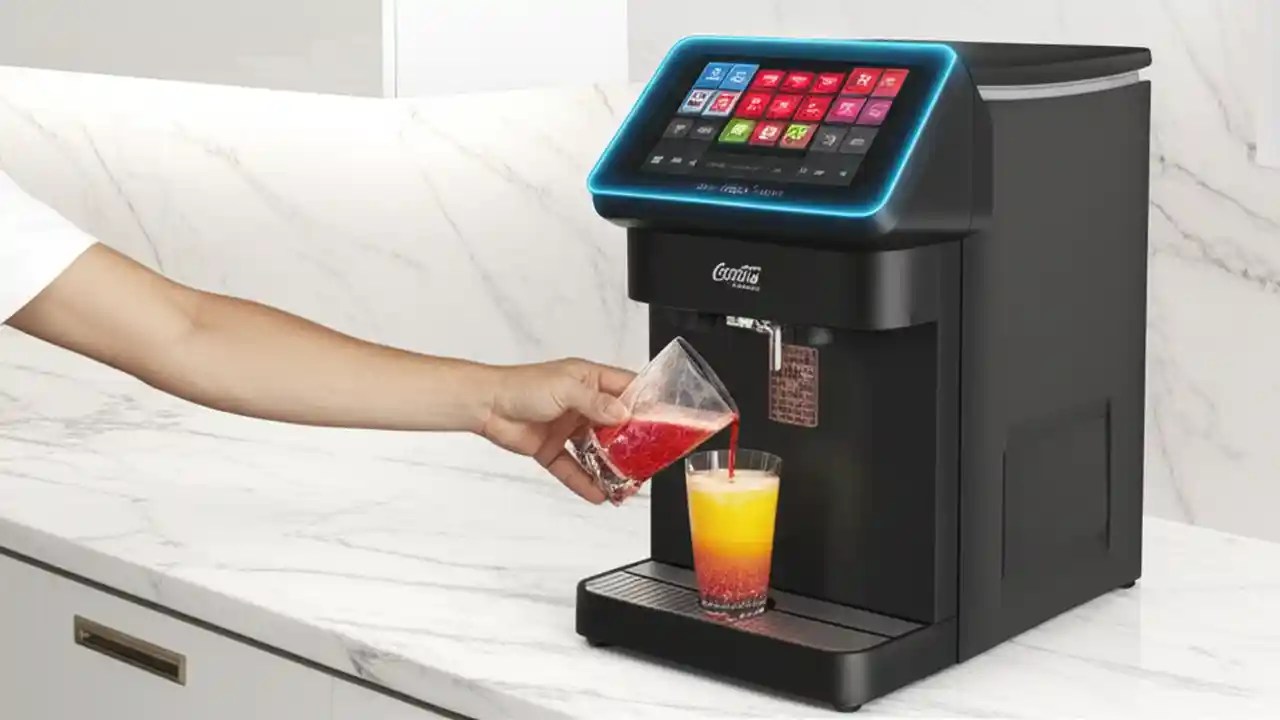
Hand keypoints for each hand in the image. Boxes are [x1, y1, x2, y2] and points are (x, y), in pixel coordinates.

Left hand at [478, 358, 633, 502]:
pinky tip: (598, 494)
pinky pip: (573, 468)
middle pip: (615, 425)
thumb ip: (595, 403)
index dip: (645, 404)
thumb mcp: (565, 388)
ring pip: (596, 450)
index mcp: (589, 380)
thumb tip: (623, 414)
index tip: (663, 421)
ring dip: (610, 467)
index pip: (626, 390)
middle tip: (647, 460)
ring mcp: (568, 428)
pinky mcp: (552, 449)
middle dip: (631, 444)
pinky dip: (585, 481)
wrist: (485, 405)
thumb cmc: (521, 385)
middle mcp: (582, 404)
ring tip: (626, 484)